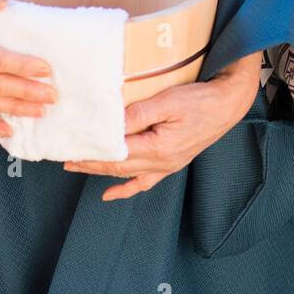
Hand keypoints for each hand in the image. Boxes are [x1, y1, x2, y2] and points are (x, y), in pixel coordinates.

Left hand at [63, 50, 262, 200]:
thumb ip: (138, 114)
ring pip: (126, 174)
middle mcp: (161, 163)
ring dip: (101, 172)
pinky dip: (125, 189)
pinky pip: (144, 182)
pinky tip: (110, 194)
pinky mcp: (171, 163)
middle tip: (64, 157)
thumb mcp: (168, 101)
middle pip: (117, 166)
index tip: (70, 146)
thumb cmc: (201, 99)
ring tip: (77, 167)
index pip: (116, 152)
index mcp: (158, 148)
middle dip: (89, 162)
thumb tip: (111, 125)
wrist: (228, 104)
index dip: (91, 151)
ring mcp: (166, 166)